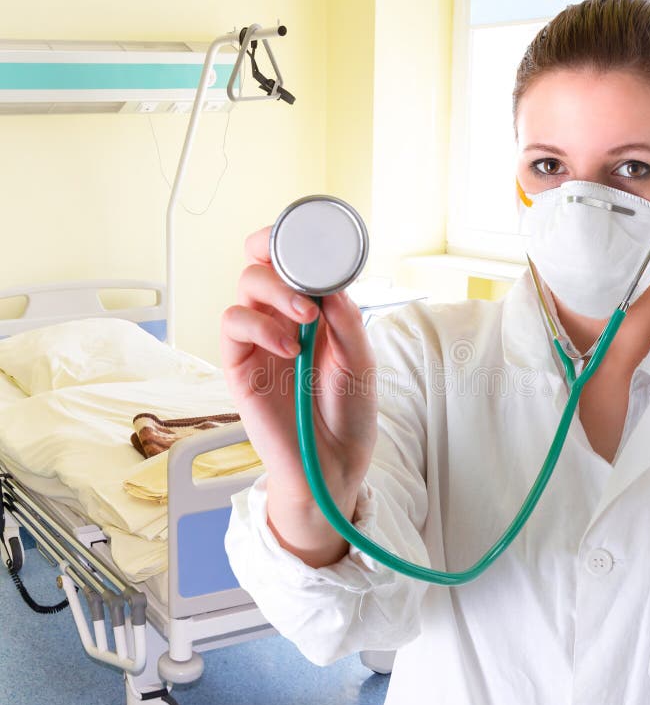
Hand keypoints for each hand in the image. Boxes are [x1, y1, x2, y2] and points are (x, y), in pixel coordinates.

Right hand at [221, 226, 377, 529]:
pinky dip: (258, 326)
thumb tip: (330, 286)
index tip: (309, 239)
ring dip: (275, 292)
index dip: (291, 241)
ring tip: (306, 317)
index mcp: (313, 313)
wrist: (333, 464)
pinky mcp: (240, 366)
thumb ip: (347, 325)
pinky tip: (288, 346)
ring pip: (245, 288)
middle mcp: (283, 320)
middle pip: (263, 264)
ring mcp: (259, 341)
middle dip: (279, 257)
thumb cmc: (348, 415)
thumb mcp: (361, 364)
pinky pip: (234, 326)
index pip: (292, 263)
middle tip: (305, 277)